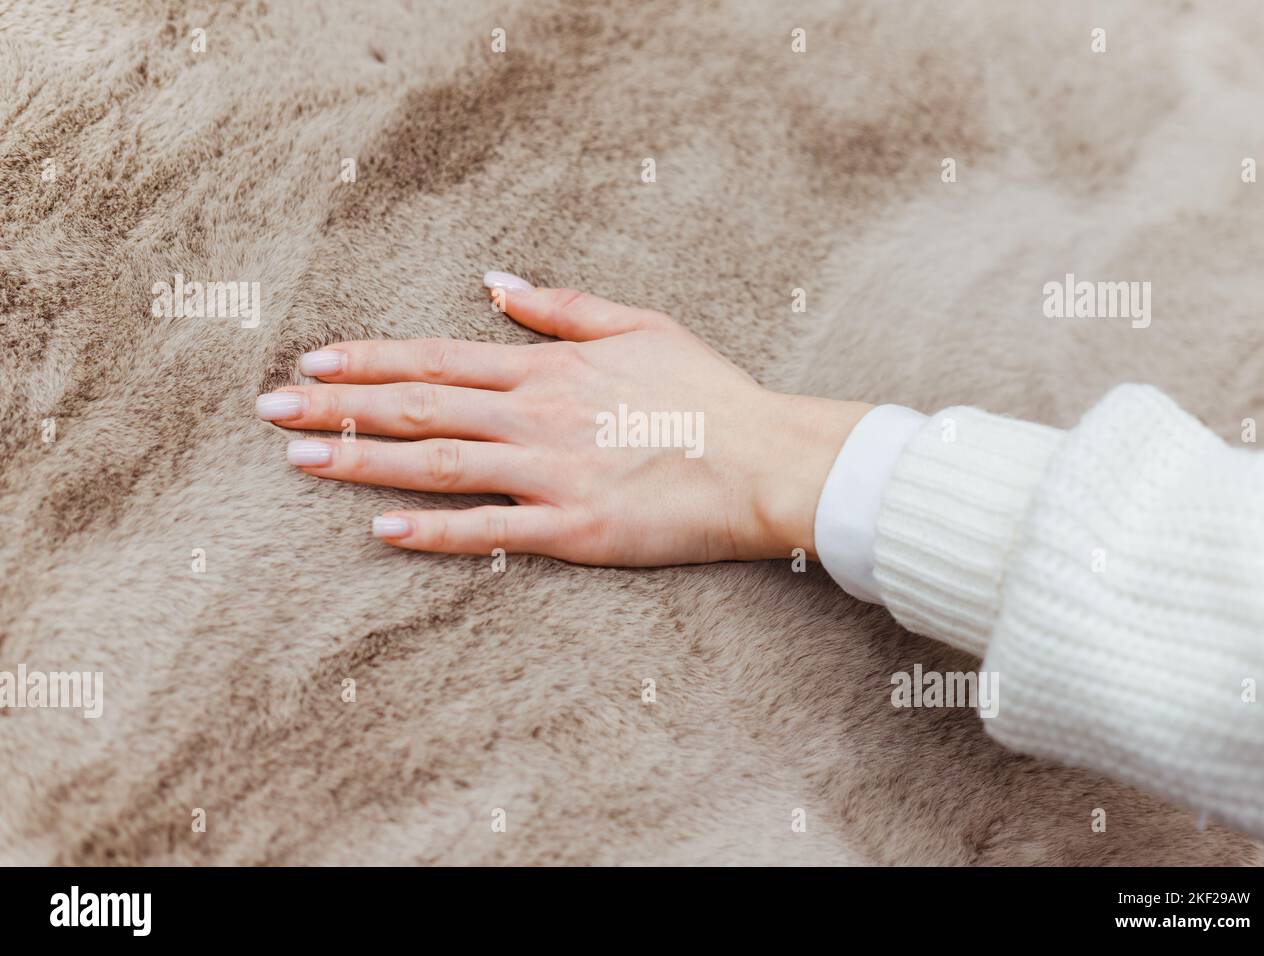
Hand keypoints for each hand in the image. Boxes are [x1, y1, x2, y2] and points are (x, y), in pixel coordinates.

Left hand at [255, 273, 870, 565]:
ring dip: (364, 463)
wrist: (764, 459)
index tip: (312, 363)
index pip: (438, 358)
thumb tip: (497, 280)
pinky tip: (381, 532)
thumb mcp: (640, 325)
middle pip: (419, 407)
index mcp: (549, 368)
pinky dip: (433, 533)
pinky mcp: (573, 530)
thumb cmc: (708, 393)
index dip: (368, 360)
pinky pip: (489, 532)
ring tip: (301, 462)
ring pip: (437, 464)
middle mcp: (536, 416)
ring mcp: (550, 475)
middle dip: (338, 408)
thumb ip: (562, 305)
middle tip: (271, 412)